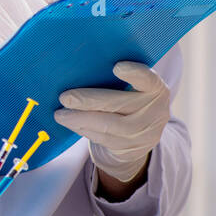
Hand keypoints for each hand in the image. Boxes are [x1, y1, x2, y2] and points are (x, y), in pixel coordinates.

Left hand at [54, 61, 169, 183]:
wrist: (141, 134)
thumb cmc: (129, 98)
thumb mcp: (131, 86)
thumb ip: (114, 77)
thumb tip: (77, 65)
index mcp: (156, 89)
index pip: (148, 79)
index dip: (135, 73)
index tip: (116, 66)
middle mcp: (155, 111)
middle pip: (119, 104)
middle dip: (88, 101)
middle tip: (65, 98)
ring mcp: (144, 133)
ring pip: (108, 125)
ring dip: (79, 119)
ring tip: (60, 114)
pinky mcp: (130, 149)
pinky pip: (102, 139)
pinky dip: (83, 129)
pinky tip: (70, 123)